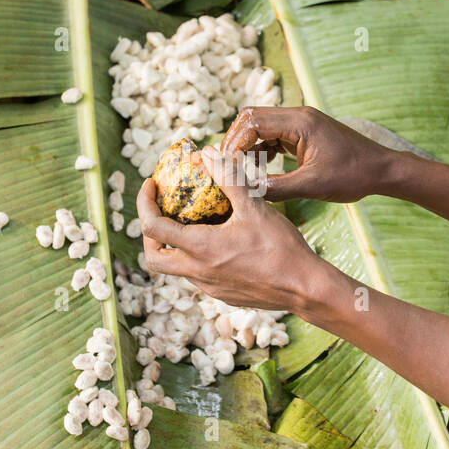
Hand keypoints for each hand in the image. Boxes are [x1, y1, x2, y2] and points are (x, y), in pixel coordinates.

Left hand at [136, 147, 324, 311]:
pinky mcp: (223, 294)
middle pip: (153, 257)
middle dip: (149, 233)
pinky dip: (196, 257)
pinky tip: (217, 242)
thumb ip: (229, 178)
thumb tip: (208, 153)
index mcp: (200, 249)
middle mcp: (198, 272)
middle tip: (161, 211)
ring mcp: (209, 287)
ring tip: (191, 222)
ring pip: (176, 268)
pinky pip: (198, 276)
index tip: (151, 185)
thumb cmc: (281, 248)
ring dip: (175, 245)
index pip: (151, 227)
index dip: (143, 203)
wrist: (305, 288)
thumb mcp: (254, 207)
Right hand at [222, 106, 400, 202]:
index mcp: (300, 122)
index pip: (253, 122)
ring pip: (260, 125)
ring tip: (236, 169)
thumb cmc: (353, 176)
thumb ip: (277, 188)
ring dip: (246, 144)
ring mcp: (300, 123)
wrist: (381, 170)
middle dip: (235, 140)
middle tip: (225, 165)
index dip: (234, 143)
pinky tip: (256, 168)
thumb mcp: (312, 186)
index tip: (226, 165)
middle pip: (251, 117)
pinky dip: (260, 149)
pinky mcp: (303, 134)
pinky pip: (272, 135)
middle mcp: (298, 116)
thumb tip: (245, 192)